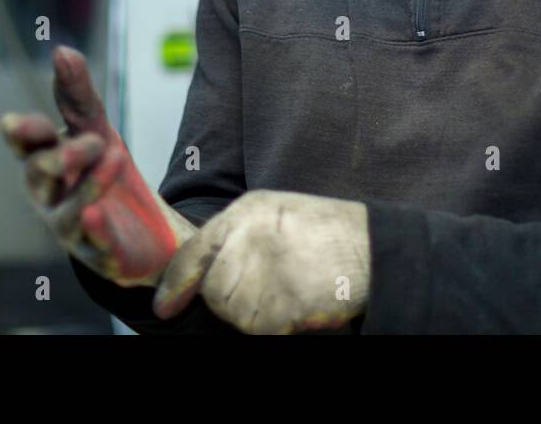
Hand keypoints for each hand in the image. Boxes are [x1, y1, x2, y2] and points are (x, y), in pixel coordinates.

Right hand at [0, 45, 194, 286]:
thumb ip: (77, 95)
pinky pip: (93, 246)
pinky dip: (94, 232)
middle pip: (41, 176)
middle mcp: (51, 196)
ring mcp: (72, 228)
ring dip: (87, 187)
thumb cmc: (107, 171)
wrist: (149, 228)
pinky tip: (97, 217)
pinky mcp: (100, 254)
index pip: (26, 146)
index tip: (19, 123)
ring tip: (115, 157)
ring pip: (67, 212)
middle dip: (62, 157)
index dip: (23, 135)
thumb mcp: (97, 128)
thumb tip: (62, 50)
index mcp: (46, 162)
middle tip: (96, 140)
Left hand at [152, 190, 369, 333]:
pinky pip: (259, 328)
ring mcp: (264, 271)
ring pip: (233, 313)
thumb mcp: (280, 213)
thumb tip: (205, 270)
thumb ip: (240, 234)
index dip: (175, 284)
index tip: (165, 306)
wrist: (375, 248)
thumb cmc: (330, 233)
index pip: (193, 252)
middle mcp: (248, 238)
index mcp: (246, 212)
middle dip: (233, 298)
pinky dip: (276, 325)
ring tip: (291, 290)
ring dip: (256, 313)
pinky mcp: (280, 303)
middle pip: (213, 290)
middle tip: (271, 287)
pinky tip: (300, 303)